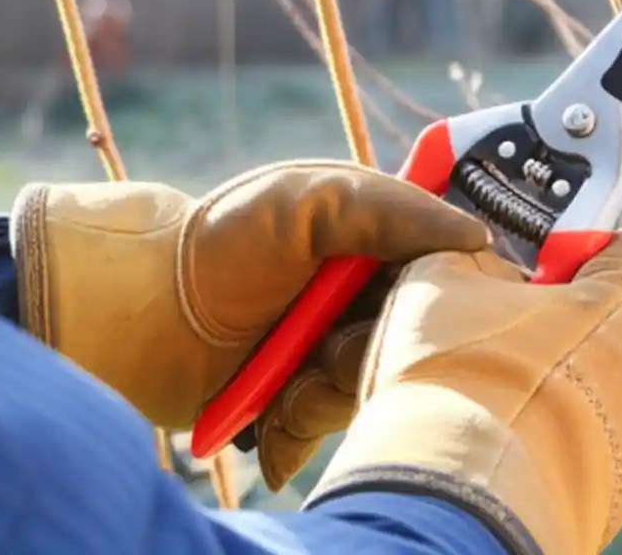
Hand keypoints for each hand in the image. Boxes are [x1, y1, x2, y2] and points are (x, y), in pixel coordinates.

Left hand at [10, 160, 489, 489]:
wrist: (143, 309)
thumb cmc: (223, 240)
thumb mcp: (310, 199)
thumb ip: (394, 210)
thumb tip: (478, 237)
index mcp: (380, 242)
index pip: (447, 272)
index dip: (442, 296)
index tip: (407, 306)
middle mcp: (368, 298)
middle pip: (418, 340)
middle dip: (368, 347)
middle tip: (324, 340)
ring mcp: (339, 350)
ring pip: (375, 387)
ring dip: (326, 383)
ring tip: (283, 367)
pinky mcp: (309, 397)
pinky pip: (330, 422)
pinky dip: (298, 420)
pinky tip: (270, 406)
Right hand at [309, 232, 621, 554]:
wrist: (457, 501)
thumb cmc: (455, 377)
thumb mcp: (443, 283)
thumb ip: (476, 261)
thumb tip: (485, 266)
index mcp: (618, 308)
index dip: (581, 251)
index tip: (543, 260)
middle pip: (606, 332)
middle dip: (553, 329)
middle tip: (492, 336)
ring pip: (589, 398)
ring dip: (546, 393)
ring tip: (482, 404)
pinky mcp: (610, 500)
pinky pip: (579, 454)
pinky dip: (544, 446)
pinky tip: (494, 450)